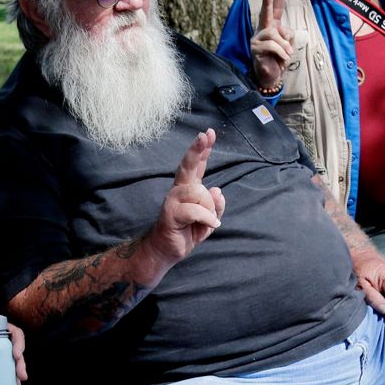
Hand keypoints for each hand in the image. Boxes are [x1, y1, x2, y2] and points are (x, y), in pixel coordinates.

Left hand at [0, 316, 28, 384]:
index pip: (15, 333)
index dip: (19, 343)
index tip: (16, 355)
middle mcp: (2, 342)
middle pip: (16, 351)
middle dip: (21, 365)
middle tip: (21, 376)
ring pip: (14, 364)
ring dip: (18, 376)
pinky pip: (6, 373)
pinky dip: (11, 382)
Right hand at [144, 129, 225, 265]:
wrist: (167, 250)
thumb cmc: (187, 232)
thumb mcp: (210, 219)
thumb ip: (216, 205)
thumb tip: (217, 189)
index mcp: (189, 189)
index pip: (197, 165)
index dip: (202, 149)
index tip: (209, 133)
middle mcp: (179, 190)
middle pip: (187, 166)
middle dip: (196, 150)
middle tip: (204, 135)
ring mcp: (172, 200)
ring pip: (199, 192)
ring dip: (210, 209)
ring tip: (209, 221)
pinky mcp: (170, 213)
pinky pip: (196, 211)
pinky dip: (207, 219)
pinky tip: (210, 226)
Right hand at [251, 0, 294, 90]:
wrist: (271, 75)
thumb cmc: (279, 59)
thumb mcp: (288, 45)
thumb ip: (287, 35)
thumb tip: (281, 34)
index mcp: (272, 27)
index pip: (275, 10)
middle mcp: (262, 30)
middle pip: (265, 14)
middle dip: (267, 2)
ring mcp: (257, 39)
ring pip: (274, 33)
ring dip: (284, 45)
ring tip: (286, 55)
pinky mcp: (255, 49)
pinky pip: (272, 45)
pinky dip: (281, 52)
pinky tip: (282, 59)